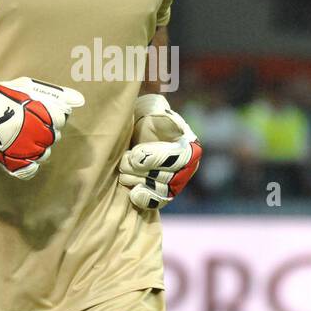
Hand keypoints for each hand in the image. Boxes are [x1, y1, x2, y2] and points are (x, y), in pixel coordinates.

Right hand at [0, 75, 84, 178]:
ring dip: (37, 147)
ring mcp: (25, 149)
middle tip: (30, 125)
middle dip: (45, 131)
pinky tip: (23, 155)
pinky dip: (29, 165)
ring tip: (24, 138)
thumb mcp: (27, 86)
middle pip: (53, 137)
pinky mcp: (13, 162)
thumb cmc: (3, 96)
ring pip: (44, 154)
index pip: (60, 118)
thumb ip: (54, 93)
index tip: (40, 113)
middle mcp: (36, 132)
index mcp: (40, 113)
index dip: (52, 116)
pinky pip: (30, 170)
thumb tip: (78, 101)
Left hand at [118, 93, 201, 208]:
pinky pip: (159, 202)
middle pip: (168, 176)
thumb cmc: (140, 118)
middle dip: (141, 170)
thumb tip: (169, 114)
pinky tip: (133, 193)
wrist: (128, 136)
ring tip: (123, 173)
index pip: (178, 157)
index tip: (134, 152)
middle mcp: (187, 165)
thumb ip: (161, 111)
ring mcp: (176, 182)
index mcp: (188, 143)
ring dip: (137, 181)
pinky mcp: (163, 195)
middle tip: (124, 160)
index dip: (153, 158)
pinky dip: (146, 199)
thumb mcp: (150, 107)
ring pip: (162, 190)